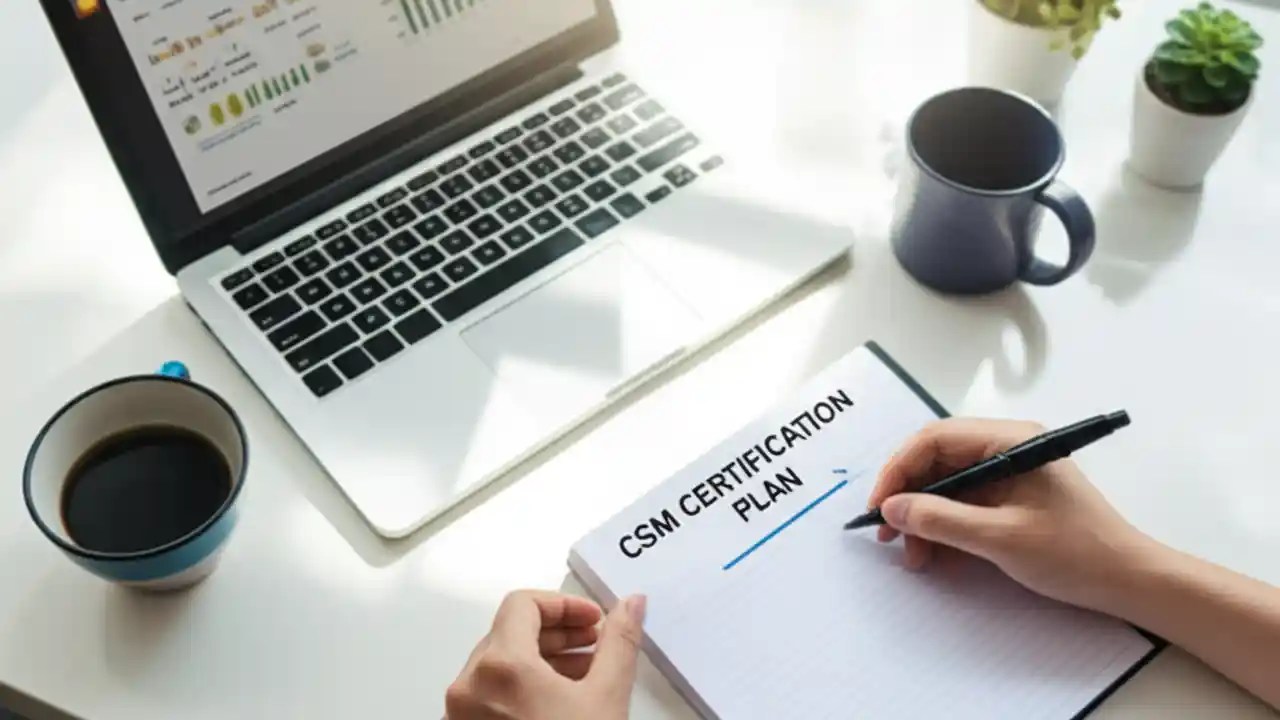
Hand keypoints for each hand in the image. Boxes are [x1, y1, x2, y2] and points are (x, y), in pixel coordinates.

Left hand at [445, 591, 646, 719]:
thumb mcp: (606, 698)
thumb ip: (619, 642)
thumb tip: (630, 606)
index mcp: (500, 666)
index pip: (523, 605)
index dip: (564, 604)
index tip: (593, 620)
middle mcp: (470, 686)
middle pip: (510, 632)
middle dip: (558, 633)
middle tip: (595, 642)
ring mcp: (461, 715)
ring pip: (500, 664)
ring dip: (543, 660)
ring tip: (585, 676)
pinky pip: (490, 694)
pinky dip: (523, 686)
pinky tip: (559, 704)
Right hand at [867, 418, 1155, 611]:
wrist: (1129, 581)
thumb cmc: (1074, 553)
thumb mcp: (1000, 537)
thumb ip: (941, 520)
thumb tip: (892, 508)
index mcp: (1011, 441)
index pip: (936, 439)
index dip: (899, 470)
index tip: (879, 506)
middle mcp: (1007, 448)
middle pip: (937, 461)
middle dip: (908, 497)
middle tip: (888, 534)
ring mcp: (1009, 473)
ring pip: (946, 485)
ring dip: (923, 519)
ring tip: (914, 556)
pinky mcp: (1010, 498)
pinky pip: (963, 505)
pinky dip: (944, 529)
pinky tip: (935, 556)